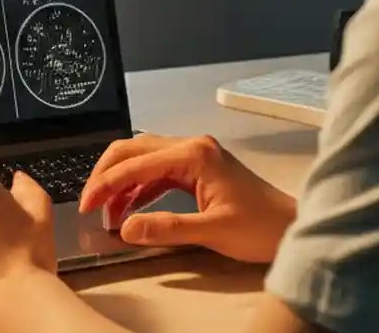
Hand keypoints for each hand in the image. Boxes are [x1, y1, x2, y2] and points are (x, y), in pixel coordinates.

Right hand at [78, 134, 295, 262]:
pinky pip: (156, 171)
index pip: (136, 163)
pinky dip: (138, 188)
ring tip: (107, 212)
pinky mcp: (197, 168)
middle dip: (107, 175)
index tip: (86, 206)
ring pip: (143, 159)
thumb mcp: (211, 231)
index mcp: (194, 154)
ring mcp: (194, 154)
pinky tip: (128, 209)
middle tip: (89, 203)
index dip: (107, 184)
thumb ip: (165, 228)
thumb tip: (124, 229)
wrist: (292, 228)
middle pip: (134, 149)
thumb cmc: (258, 228)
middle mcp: (191, 145)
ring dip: (121, 182)